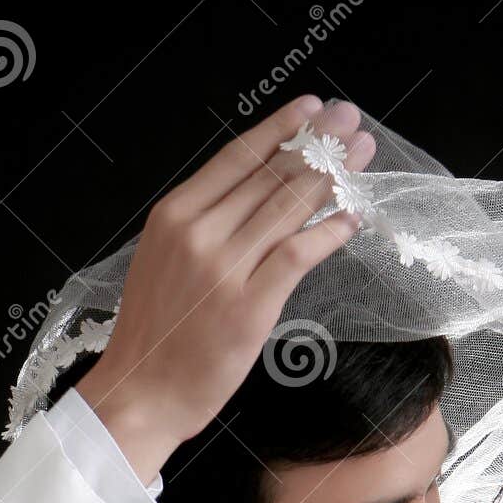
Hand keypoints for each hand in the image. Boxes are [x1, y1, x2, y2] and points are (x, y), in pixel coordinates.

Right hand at [75, 96, 375, 479]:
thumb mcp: (166, 263)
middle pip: (269, 176)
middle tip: (350, 121)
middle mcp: (199, 233)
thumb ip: (202, 230)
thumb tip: (252, 202)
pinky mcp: (249, 306)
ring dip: (331, 178)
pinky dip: (328, 233)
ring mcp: (225, 268)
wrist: (141, 391)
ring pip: (286, 208)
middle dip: (317, 144)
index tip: (311, 110)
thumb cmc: (156, 336)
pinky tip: (351, 217)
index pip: (236, 158)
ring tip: (361, 156)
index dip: (279, 129)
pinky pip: (297, 256)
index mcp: (174, 216)